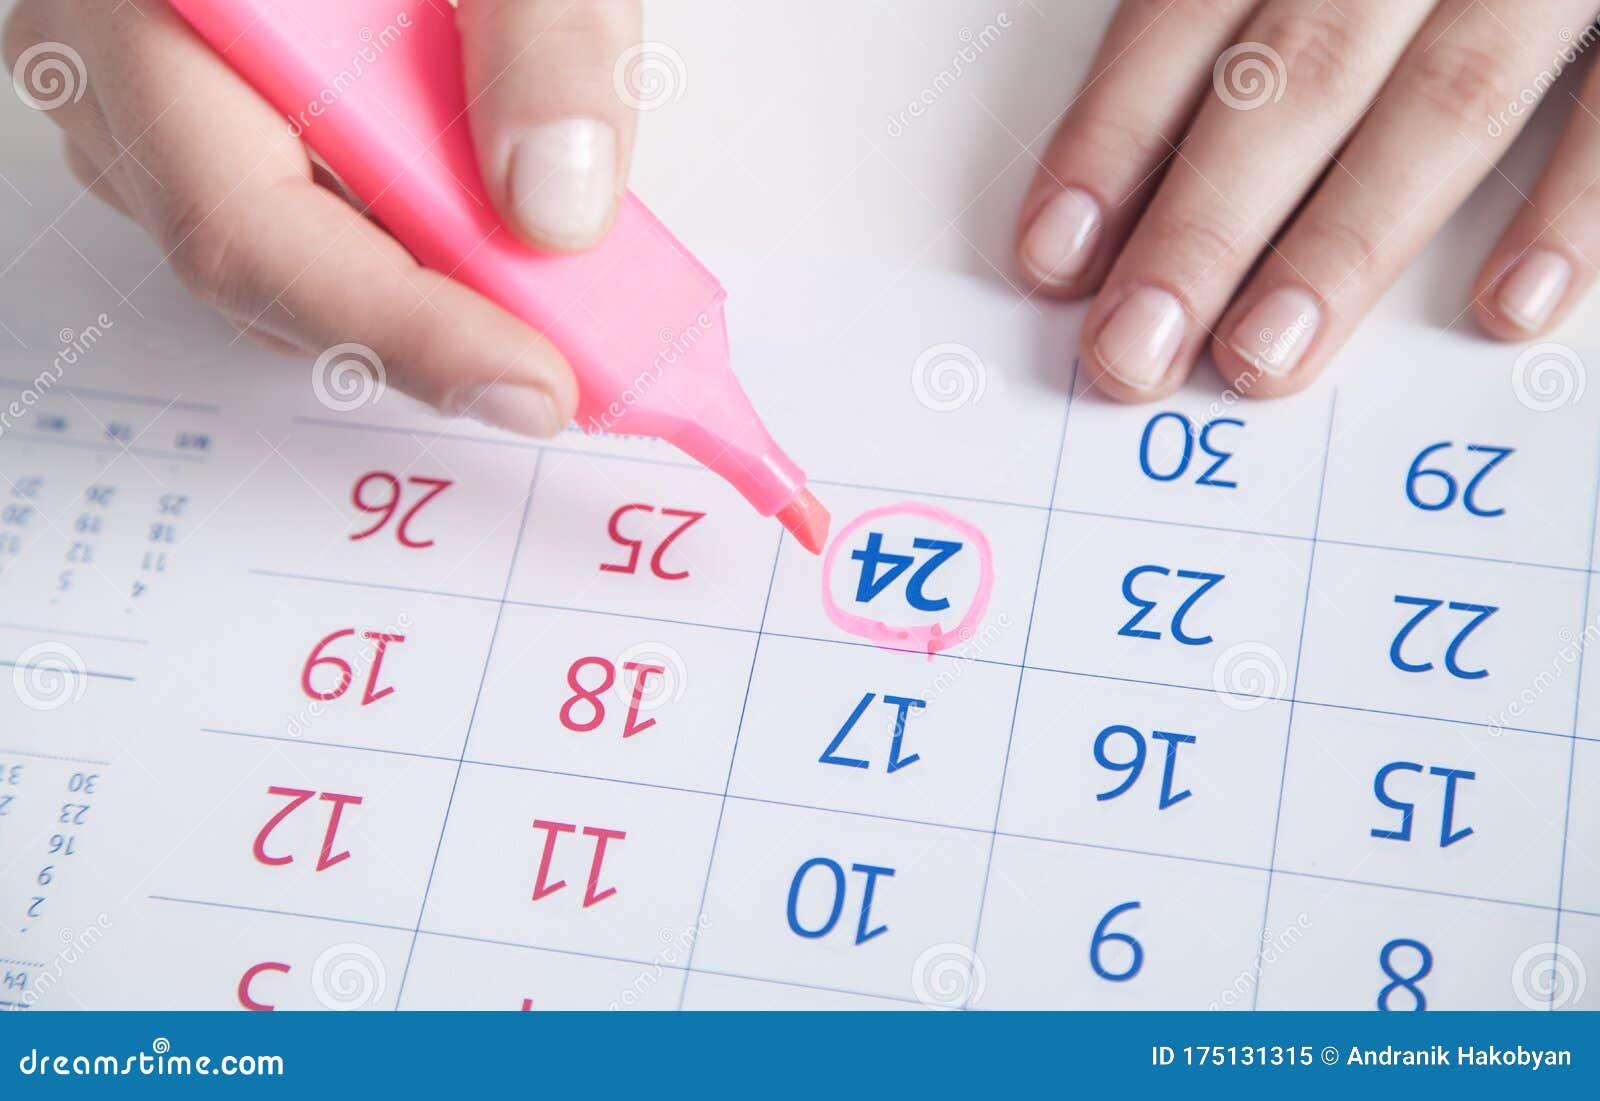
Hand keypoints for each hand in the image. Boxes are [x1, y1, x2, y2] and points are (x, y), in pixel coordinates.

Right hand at [4, 0, 643, 435]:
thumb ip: (539, 39)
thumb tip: (556, 208)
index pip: (245, 223)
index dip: (398, 329)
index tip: (534, 383)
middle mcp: (108, 56)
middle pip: (262, 264)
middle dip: (430, 325)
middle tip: (573, 350)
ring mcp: (135, 94)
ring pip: (278, 254)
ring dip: (419, 283)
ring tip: (538, 275)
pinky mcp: (187, 112)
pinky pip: (286, 213)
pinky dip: (395, 235)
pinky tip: (474, 213)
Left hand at [1015, 1, 1599, 400]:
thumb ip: (1233, 12)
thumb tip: (1126, 168)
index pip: (1186, 11)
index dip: (1114, 135)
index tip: (1050, 256)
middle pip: (1297, 74)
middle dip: (1202, 223)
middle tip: (1131, 350)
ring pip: (1444, 97)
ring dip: (1346, 239)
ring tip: (1261, 356)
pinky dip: (1574, 201)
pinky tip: (1510, 303)